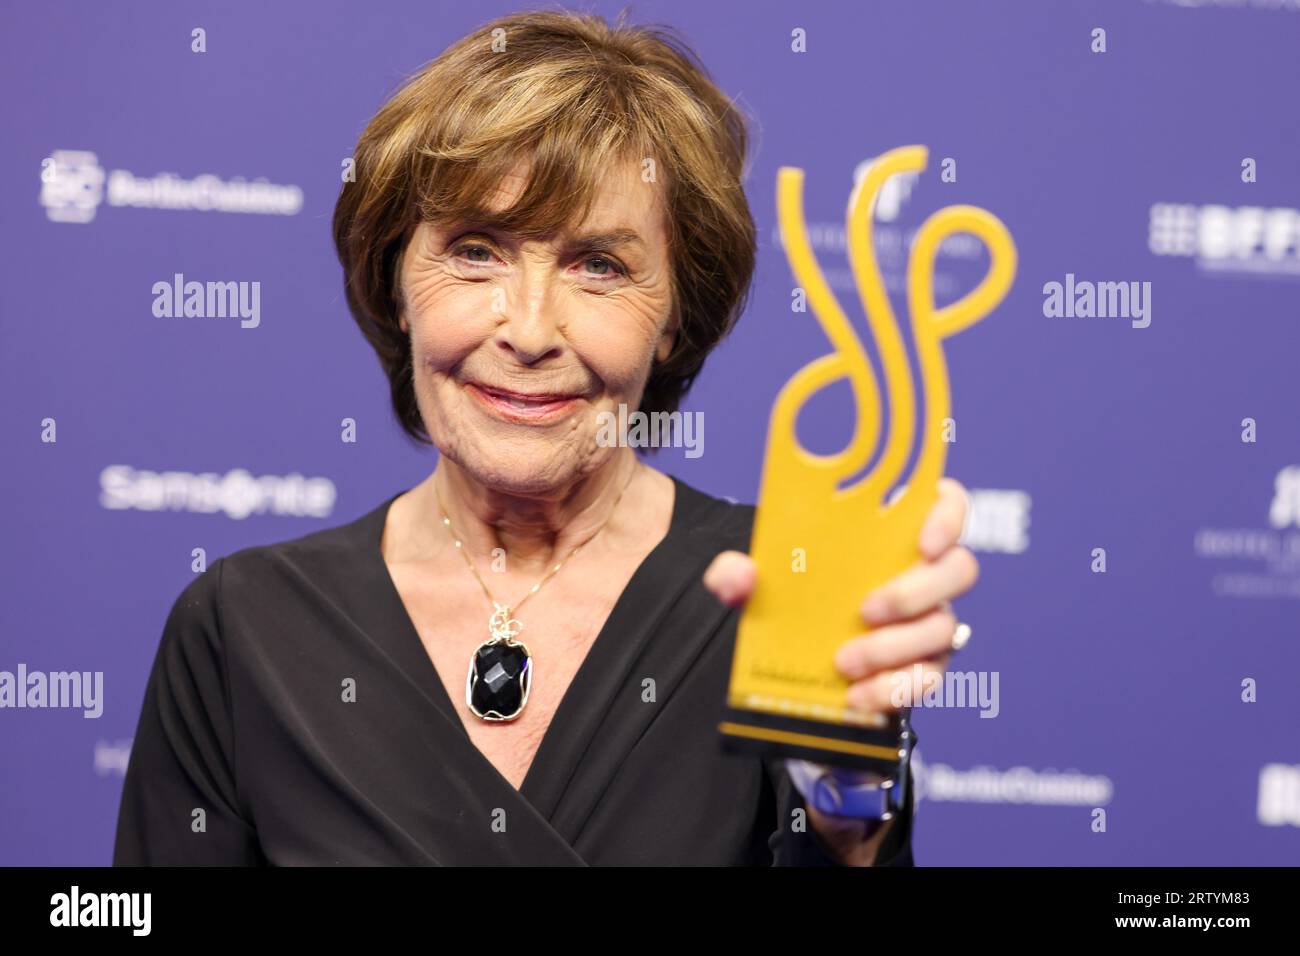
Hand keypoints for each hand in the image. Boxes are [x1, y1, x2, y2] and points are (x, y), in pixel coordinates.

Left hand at [703, 478, 979, 862]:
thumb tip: (738, 576)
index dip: (948, 516)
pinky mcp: (922, 667)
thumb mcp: (750, 582)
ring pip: (942, 628)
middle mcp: (924, 574)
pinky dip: (896, 688)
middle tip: (865, 610)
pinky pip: (928, 677)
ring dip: (895, 648)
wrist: (782, 663)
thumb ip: (734, 572)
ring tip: (845, 662)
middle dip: (915, 591)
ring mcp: (929, 621)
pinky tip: (859, 696)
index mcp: (892, 534)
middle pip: (959, 570)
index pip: (946, 503)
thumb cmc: (784, 600)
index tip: (924, 542)